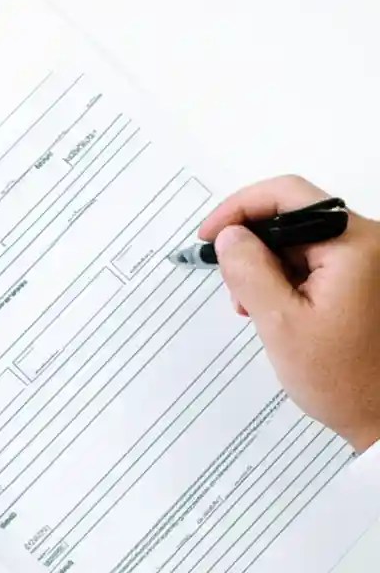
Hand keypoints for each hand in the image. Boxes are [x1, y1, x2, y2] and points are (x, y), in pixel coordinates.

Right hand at [200, 175, 379, 452]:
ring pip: (301, 242)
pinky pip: (317, 262)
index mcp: (354, 244)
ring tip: (256, 309)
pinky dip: (288, 279)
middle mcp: (369, 243)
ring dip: (268, 267)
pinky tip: (278, 311)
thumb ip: (249, 270)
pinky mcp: (367, 280)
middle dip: (253, 247)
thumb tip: (230, 236)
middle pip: (293, 217)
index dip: (239, 209)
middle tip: (233, 287)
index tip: (210, 236)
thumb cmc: (344, 379)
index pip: (286, 195)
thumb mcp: (280, 323)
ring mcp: (370, 262)